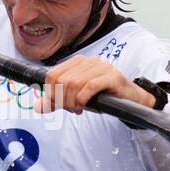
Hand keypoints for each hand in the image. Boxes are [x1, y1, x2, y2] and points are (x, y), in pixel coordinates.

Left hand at [35, 56, 155, 114]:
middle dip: (62, 100)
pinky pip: (90, 86)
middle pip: (62, 81)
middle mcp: (89, 61)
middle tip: (71, 109)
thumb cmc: (103, 96)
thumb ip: (57, 101)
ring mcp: (102, 67)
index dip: (50, 93)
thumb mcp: (76, 98)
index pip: (52, 75)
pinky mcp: (113, 77)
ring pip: (75, 84)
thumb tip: (38, 107)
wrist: (131, 98)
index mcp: (77, 62)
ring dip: (73, 101)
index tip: (59, 105)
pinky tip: (85, 105)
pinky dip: (83, 98)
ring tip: (79, 108)